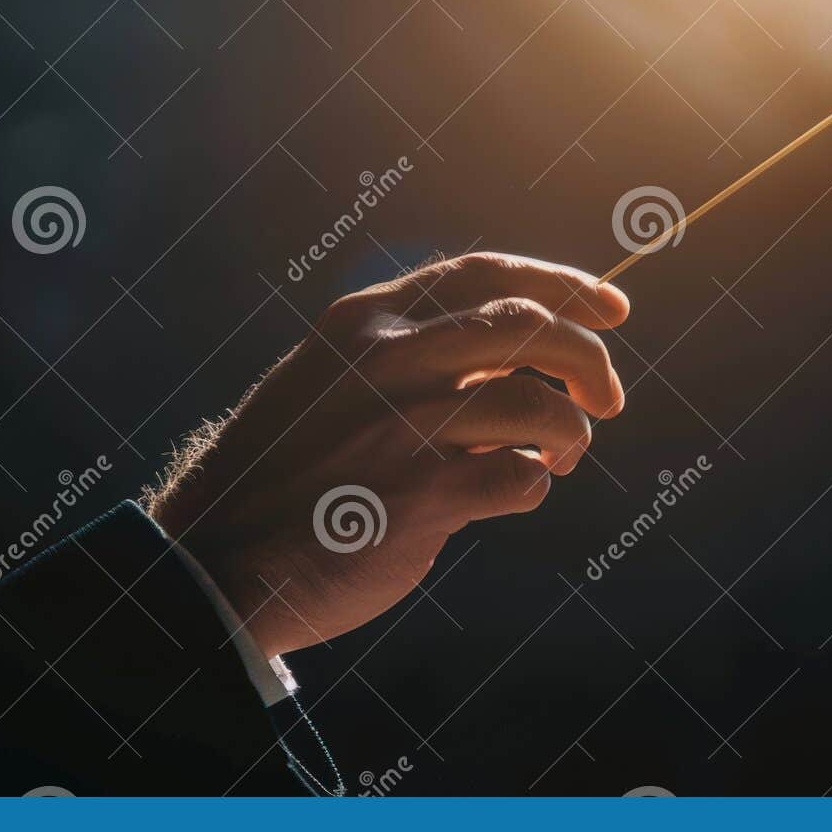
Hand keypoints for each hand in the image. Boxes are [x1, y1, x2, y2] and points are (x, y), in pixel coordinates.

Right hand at [145, 253, 630, 658]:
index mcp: (367, 319)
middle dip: (591, 360)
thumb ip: (408, 353)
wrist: (217, 558)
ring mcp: (404, 425)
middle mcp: (389, 358)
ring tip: (564, 456)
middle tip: (609, 397)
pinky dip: (536, 485)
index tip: (613, 308)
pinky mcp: (421, 497)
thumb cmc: (283, 471)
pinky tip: (517, 491)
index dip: (565, 284)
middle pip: (533, 330)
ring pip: (540, 405)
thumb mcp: (328, 378)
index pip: (489, 273)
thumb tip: (515, 352)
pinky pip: (521, 478)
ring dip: (572, 433)